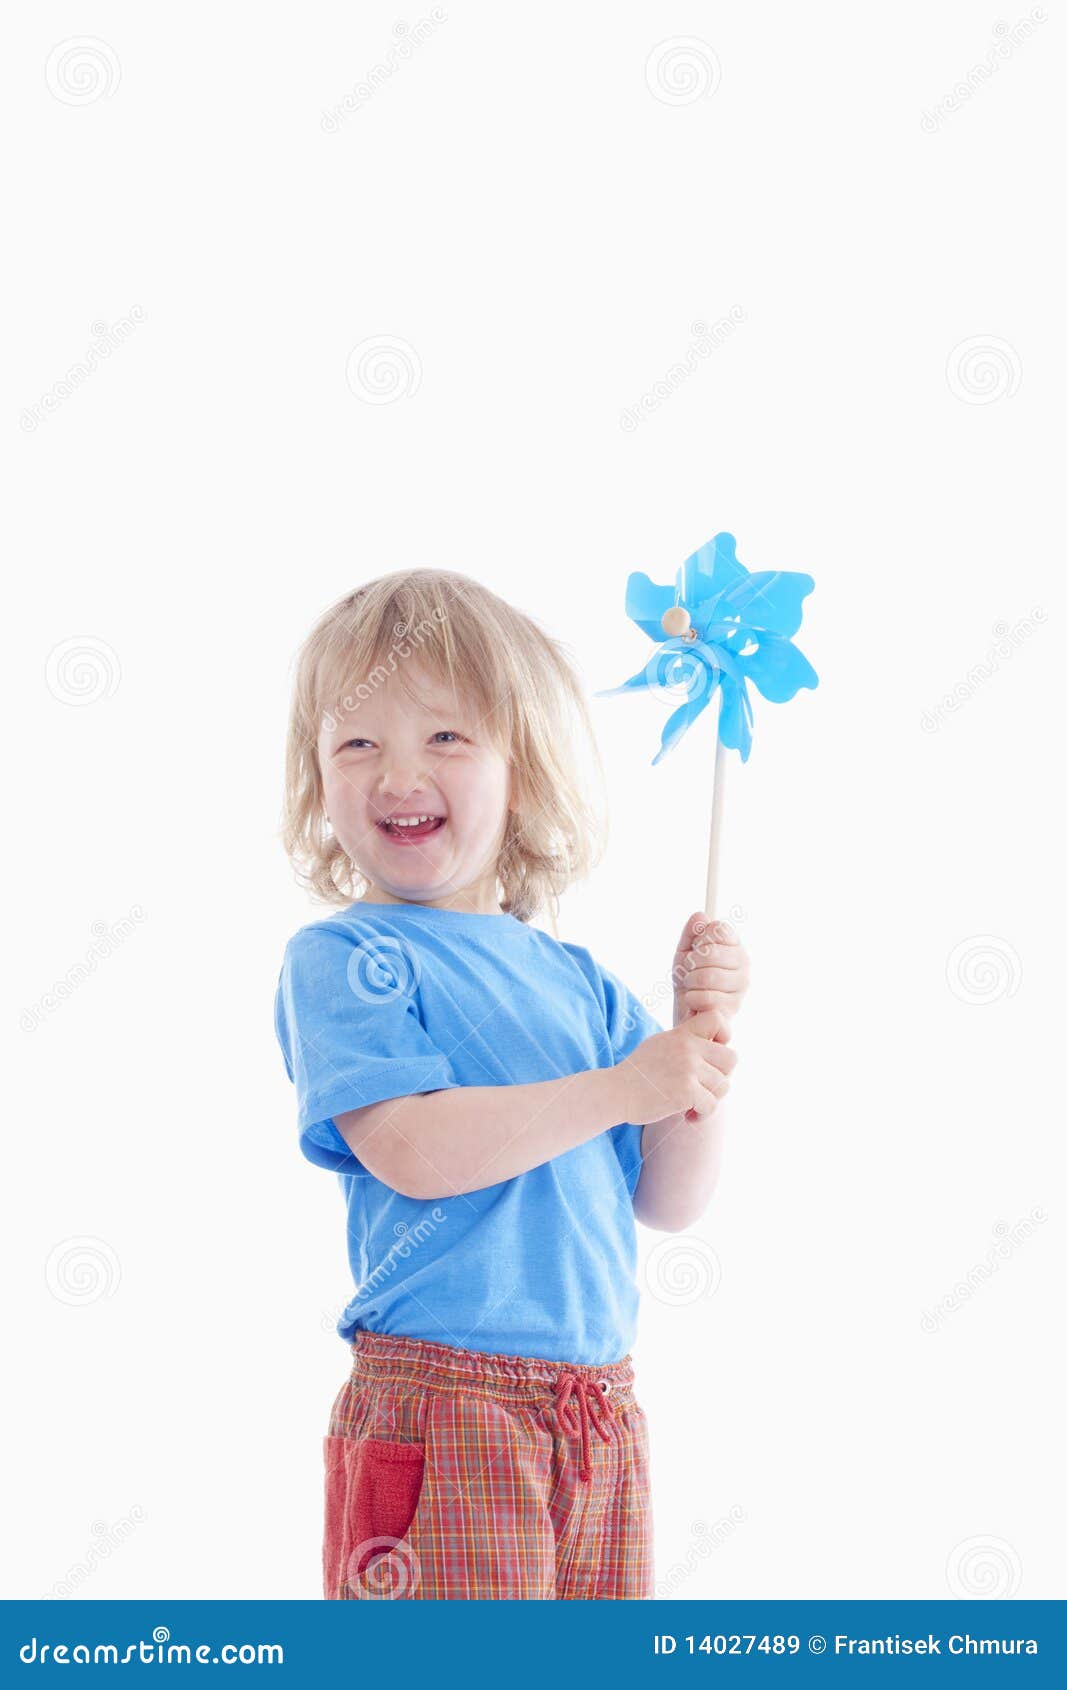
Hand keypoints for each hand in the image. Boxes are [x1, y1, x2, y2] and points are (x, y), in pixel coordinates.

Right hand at [616, 1008, 737, 1125]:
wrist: (614, 1092)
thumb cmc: (636, 1074)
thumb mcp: (660, 1045)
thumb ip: (684, 1041)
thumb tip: (713, 1043)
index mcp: (682, 1034)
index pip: (718, 1019)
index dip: (724, 1036)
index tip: (712, 1054)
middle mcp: (687, 1047)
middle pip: (731, 1058)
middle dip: (721, 1076)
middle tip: (703, 1088)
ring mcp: (688, 1068)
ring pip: (724, 1085)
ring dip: (710, 1099)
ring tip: (692, 1105)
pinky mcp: (686, 1091)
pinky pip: (712, 1105)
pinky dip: (702, 1115)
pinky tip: (687, 1116)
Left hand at [672, 911, 749, 1028]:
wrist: (686, 1012)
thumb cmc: (688, 979)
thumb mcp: (684, 953)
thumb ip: (691, 934)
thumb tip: (701, 916)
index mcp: (733, 945)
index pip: (719, 929)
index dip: (701, 939)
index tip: (696, 949)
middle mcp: (743, 962)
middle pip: (711, 953)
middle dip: (690, 964)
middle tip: (689, 972)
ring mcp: (741, 985)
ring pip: (707, 976)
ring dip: (690, 982)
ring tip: (691, 987)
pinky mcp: (734, 1006)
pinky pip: (706, 997)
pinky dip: (692, 998)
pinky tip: (694, 1001)